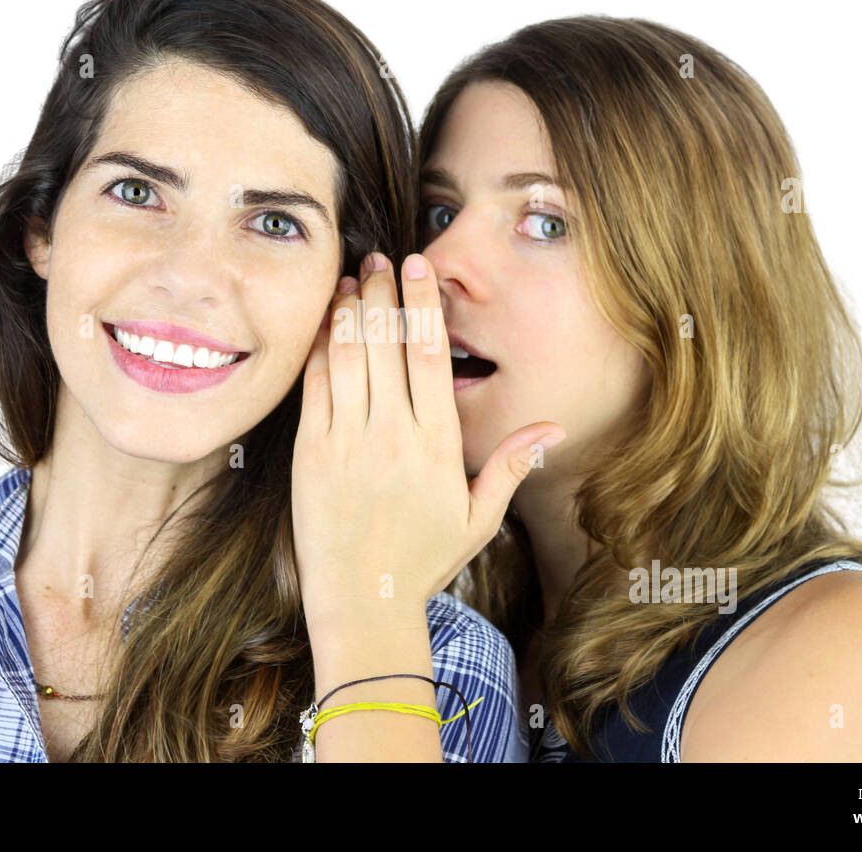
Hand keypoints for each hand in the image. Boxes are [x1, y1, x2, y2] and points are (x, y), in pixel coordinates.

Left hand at [292, 250, 565, 629]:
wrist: (361, 602)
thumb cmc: (422, 562)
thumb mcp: (478, 520)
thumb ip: (510, 466)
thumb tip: (552, 427)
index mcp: (436, 446)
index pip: (428, 355)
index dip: (423, 304)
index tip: (419, 267)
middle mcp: (391, 435)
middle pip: (386, 343)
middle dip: (384, 292)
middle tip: (382, 258)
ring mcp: (346, 441)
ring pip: (348, 356)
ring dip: (351, 311)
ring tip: (355, 278)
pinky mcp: (309, 453)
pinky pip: (314, 386)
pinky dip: (319, 348)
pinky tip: (325, 322)